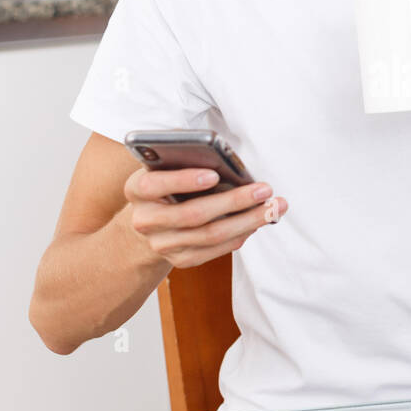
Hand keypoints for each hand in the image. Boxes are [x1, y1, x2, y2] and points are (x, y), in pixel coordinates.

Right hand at [122, 167, 287, 268]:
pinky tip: (258, 221)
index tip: (214, 174)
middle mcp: (145, 221)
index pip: (155, 185)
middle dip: (233, 201)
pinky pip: (216, 249)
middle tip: (264, 189)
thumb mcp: (164, 167)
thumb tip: (216, 150)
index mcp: (137, 190)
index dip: (184, 180)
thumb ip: (182, 157)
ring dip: (247, 221)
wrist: (147, 223)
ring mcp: (162, 245)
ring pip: (210, 236)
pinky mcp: (180, 260)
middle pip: (193, 215)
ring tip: (273, 206)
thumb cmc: (165, 184)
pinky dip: (240, 234)